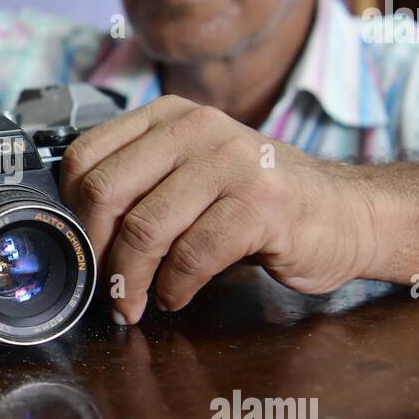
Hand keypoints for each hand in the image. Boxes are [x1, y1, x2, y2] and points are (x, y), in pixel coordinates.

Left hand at [58, 95, 378, 322]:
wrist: (348, 213)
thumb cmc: (259, 200)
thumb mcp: (191, 171)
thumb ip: (140, 182)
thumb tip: (73, 227)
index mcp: (168, 115)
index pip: (85, 156)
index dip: (71, 213)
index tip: (78, 249)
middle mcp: (197, 128)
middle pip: (106, 192)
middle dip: (95, 251)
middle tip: (102, 286)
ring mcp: (232, 162)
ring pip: (146, 228)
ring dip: (130, 281)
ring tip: (133, 302)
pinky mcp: (261, 204)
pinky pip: (192, 255)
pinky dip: (174, 287)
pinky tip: (176, 295)